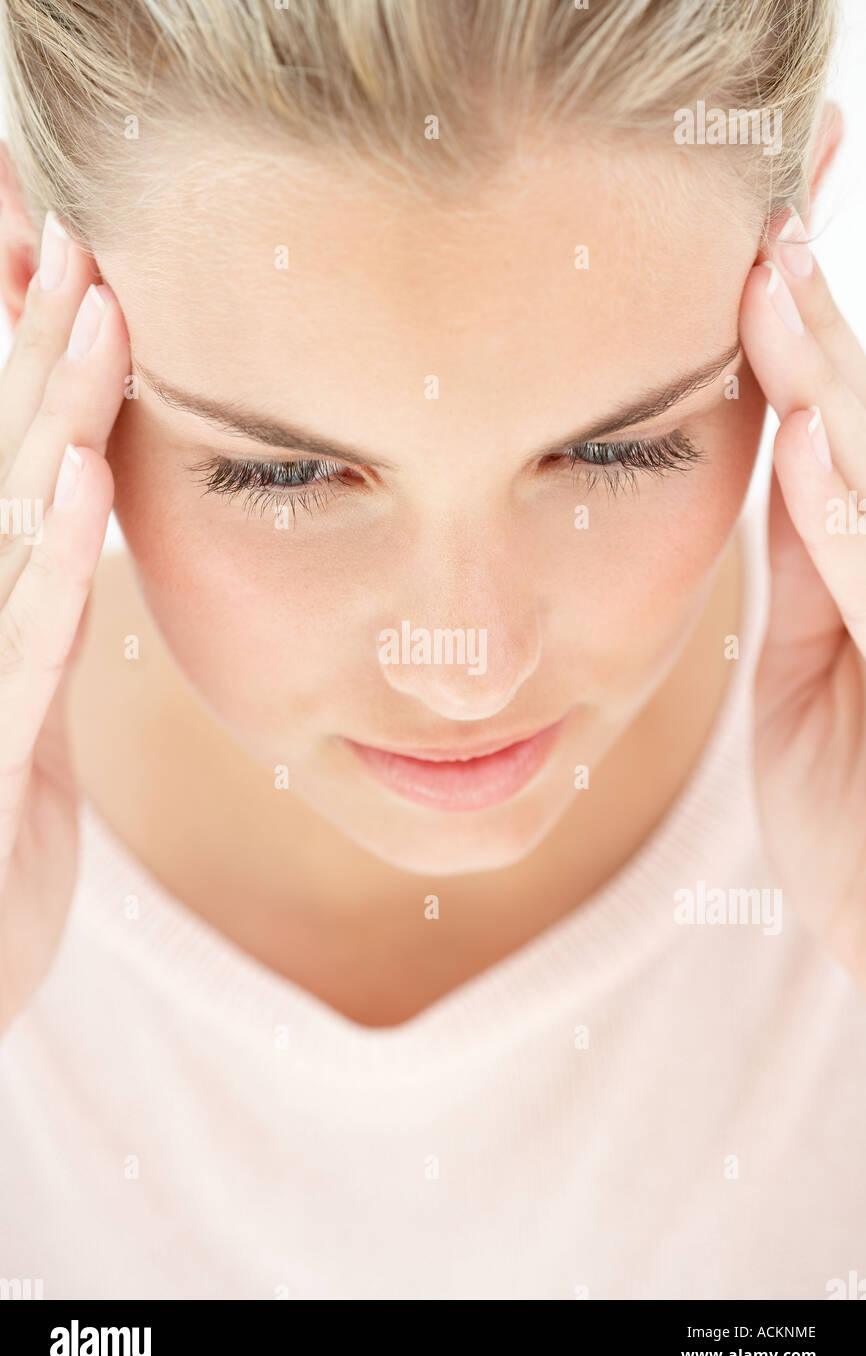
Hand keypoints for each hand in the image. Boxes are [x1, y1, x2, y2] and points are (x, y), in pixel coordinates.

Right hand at [0, 213, 128, 1034]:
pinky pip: (19, 644)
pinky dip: (43, 558)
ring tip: (90, 309)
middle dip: (35, 349)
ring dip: (45, 415)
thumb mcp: (24, 731)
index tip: (73, 268)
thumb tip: (78, 538)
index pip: (9, 466)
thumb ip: (40, 635)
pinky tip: (76, 480)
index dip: (36, 368)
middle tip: (74, 234)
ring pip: (5, 525)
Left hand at [739, 210, 865, 994]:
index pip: (846, 432)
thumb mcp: (818, 676)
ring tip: (775, 282)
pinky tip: (811, 438)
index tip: (752, 248)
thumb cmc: (860, 820)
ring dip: (845, 385)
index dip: (808, 338)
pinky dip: (858, 513)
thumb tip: (782, 437)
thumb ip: (817, 559)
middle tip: (769, 217)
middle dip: (827, 329)